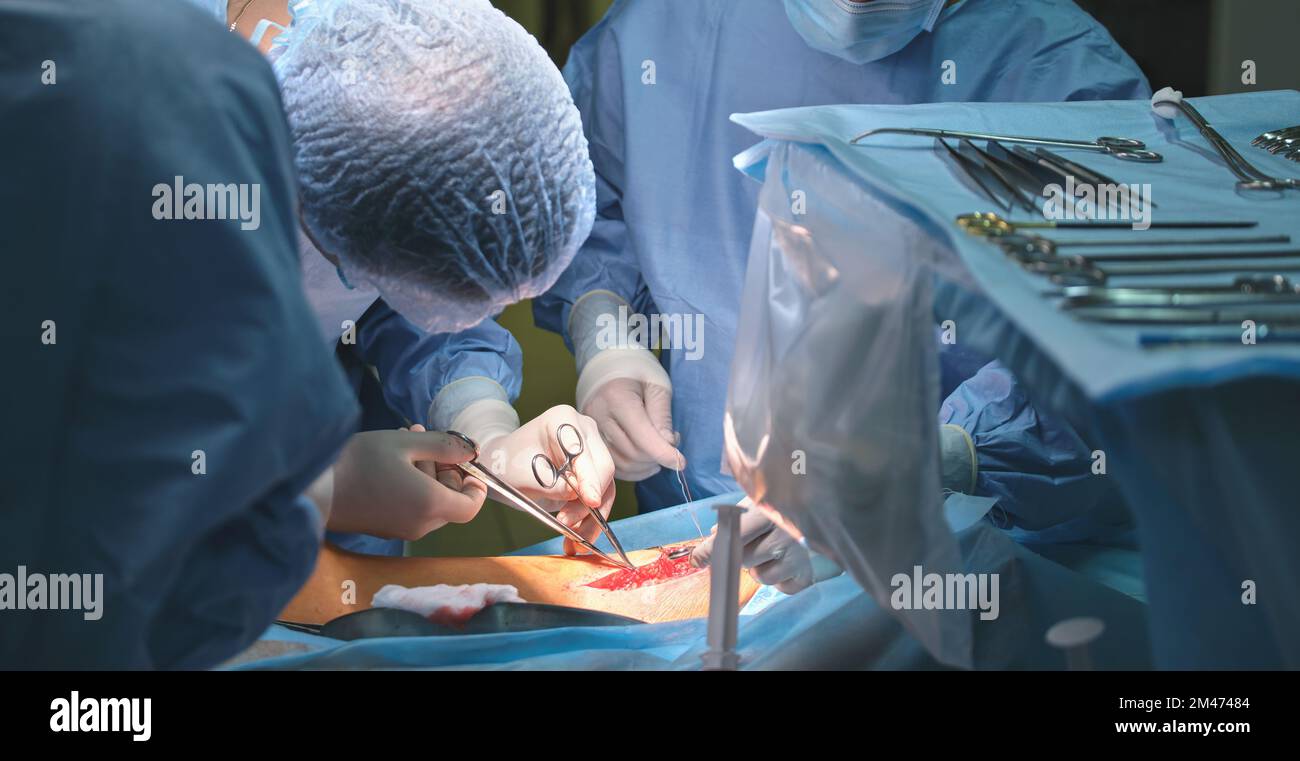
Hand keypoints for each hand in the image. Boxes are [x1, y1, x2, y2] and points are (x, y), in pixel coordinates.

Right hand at [326, 427, 486, 540]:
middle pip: (450, 501)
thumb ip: (444, 446)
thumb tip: (472, 450)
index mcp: (431, 505)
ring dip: (426, 472)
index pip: (471, 506)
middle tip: (428, 438)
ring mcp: (402, 530)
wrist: (315, 490)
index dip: (475, 485)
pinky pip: (412, 507)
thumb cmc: (359, 462)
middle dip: (444, 468)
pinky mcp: (386, 529)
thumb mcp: (405, 443)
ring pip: (430, 502)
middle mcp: (421, 524)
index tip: (465, 462)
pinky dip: (412, 485)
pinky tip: (394, 459)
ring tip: (408, 438)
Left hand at [477, 405, 615, 554]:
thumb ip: (552, 485)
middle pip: (602, 468)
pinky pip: (602, 496)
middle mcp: (584, 430)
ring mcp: (593, 449)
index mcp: (563, 420)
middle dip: (588, 503)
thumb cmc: (509, 464)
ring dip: (592, 517)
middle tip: (567, 526)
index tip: (590, 501)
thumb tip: (580, 497)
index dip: (588, 478)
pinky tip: (579, 536)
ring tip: (574, 543)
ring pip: (606, 486)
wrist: (507, 465)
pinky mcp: (595, 469)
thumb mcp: (525, 476)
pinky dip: (592, 518)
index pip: (582, 452)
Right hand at [580, 366, 684, 480]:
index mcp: (616, 398)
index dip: (663, 453)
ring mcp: (590, 430)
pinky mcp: (589, 439)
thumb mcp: (656, 386)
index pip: (642, 437)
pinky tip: (644, 461)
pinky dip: (632, 470)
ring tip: (658, 452)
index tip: (680, 462)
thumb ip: (661, 416)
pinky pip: (611, 465)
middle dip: (656, 457)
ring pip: (621, 463)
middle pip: (632, 453)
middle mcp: (598, 416)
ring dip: (645, 466)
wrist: (607, 367)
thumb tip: (668, 445)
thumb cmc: (636, 372)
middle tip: (670, 445)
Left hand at [690, 503, 813, 593]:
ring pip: (761, 576)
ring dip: (760, 568)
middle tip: (753, 542)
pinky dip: (780, 580)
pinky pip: (782, 587)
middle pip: (744, 558)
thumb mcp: (760, 501)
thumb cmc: (786, 504)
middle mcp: (785, 534)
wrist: (825, 507)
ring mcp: (798, 556)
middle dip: (741, 553)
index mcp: (770, 512)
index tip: (697, 558)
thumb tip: (712, 535)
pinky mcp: (808, 573)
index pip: (734, 534)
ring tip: (771, 552)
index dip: (711, 548)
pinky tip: (785, 563)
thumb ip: (735, 517)